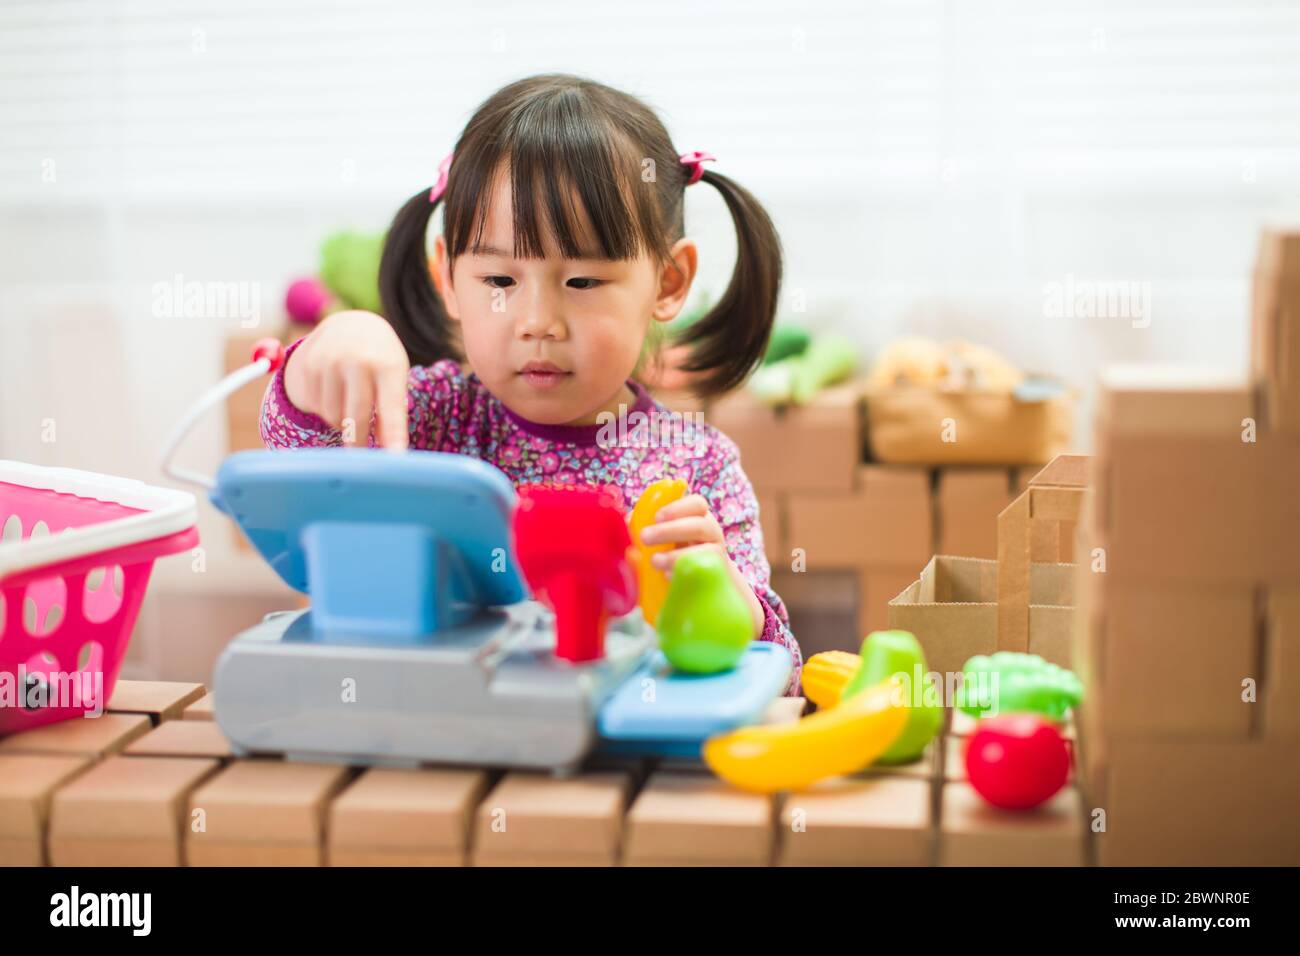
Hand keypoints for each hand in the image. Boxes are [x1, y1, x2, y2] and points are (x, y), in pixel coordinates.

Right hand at [283, 310, 409, 449]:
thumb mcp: (394, 379)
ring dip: (343, 423)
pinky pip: (316, 406)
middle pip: (356, 416)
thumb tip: (389, 451)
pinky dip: (326, 410)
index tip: (396, 456)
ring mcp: (329, 361)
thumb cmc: (381, 361)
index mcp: (387, 365)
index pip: (391, 406)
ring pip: (333, 415)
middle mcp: (358, 360)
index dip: (393, 432)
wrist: (351, 326)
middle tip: (361, 456)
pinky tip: (336, 395)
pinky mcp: (308, 365)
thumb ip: (392, 412)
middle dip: (359, 442)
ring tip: (351, 409)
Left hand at [637, 494, 765, 636]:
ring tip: (654, 561)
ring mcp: (716, 553)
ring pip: (705, 550)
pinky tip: (668, 576)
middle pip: (700, 524)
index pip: (696, 504)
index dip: (677, 508)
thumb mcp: (661, 539)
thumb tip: (628, 522)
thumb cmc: (674, 556)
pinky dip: (685, 570)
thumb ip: (647, 528)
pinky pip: (705, 569)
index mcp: (697, 518)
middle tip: (645, 538)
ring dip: (676, 554)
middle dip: (670, 530)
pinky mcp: (717, 573)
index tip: (656, 517)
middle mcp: (710, 532)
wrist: (700, 586)